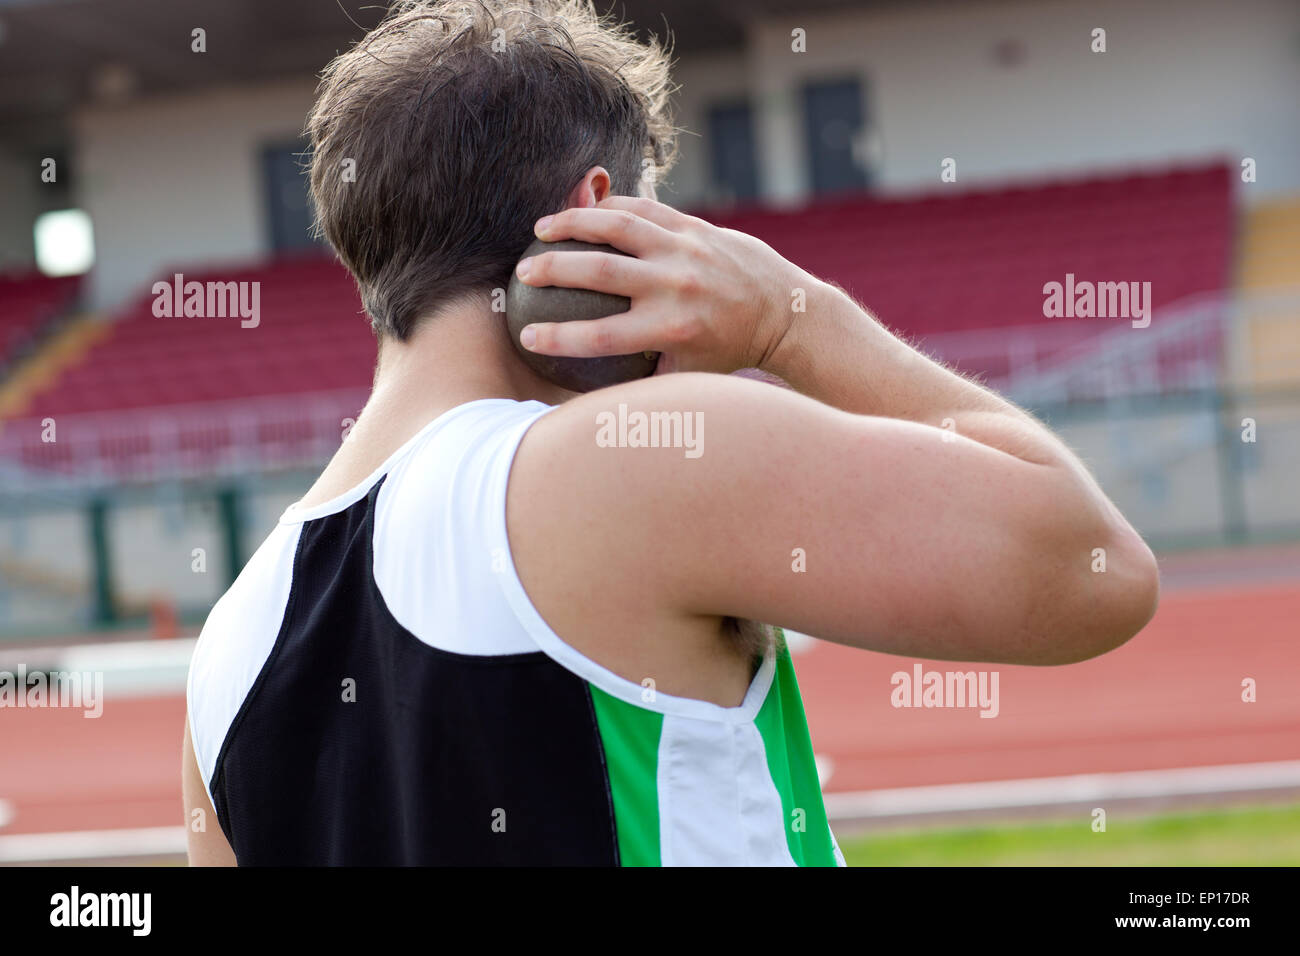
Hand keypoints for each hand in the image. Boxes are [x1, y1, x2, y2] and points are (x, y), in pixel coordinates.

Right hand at [513, 196, 804, 374]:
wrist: (783, 311)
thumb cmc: (729, 352)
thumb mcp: (690, 376)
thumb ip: (645, 381)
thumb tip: (597, 404)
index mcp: (670, 329)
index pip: (600, 336)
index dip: (558, 338)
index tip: (526, 337)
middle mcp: (674, 286)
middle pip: (598, 274)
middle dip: (551, 271)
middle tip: (521, 274)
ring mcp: (684, 250)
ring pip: (615, 226)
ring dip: (571, 225)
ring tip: (540, 230)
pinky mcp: (694, 226)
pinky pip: (642, 210)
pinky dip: (608, 208)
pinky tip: (582, 214)